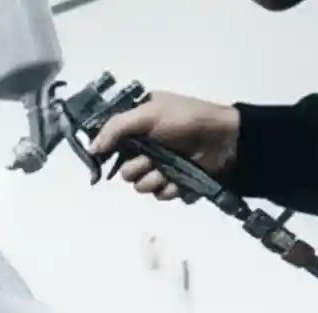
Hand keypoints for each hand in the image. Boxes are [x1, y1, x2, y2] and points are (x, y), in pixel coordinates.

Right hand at [90, 91, 240, 201]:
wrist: (225, 138)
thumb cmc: (187, 119)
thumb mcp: (148, 113)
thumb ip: (115, 128)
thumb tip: (91, 149)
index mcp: (137, 127)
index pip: (110, 144)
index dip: (106, 153)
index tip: (105, 157)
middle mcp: (145, 148)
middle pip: (122, 171)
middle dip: (135, 168)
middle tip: (150, 159)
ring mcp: (160, 166)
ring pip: (139, 186)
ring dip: (152, 179)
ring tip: (168, 170)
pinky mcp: (174, 182)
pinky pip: (159, 195)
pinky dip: (168, 189)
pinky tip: (178, 180)